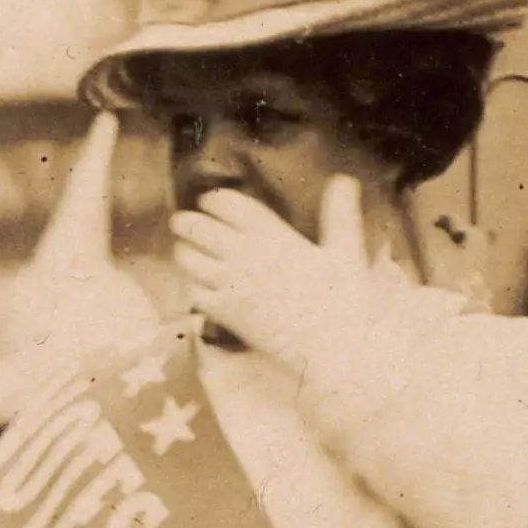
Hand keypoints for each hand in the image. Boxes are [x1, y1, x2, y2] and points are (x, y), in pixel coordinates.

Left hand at [173, 179, 391, 376]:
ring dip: (183, 252)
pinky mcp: (224, 313)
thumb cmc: (342, 300)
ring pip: (189, 260)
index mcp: (273, 236)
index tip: (208, 200)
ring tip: (184, 250)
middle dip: (186, 222)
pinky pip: (193, 293)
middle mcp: (245, 256)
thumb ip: (339, 215)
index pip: (231, 205)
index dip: (214, 199)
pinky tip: (195, 284)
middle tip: (181, 222)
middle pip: (199, 229)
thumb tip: (342, 180)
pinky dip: (190, 286)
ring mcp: (230, 285)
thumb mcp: (345, 252)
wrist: (329, 348)